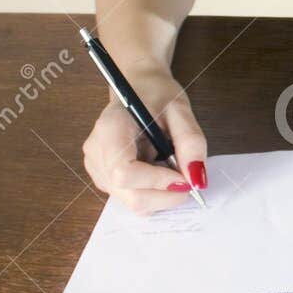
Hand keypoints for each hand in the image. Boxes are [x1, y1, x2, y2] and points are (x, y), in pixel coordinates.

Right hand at [82, 67, 207, 213]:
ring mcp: (96, 168)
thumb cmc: (156, 95)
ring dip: (161, 193)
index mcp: (110, 129)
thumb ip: (191, 142)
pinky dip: (153, 192)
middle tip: (186, 175)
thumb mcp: (180, 109)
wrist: (137, 89)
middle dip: (166, 194)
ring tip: (167, 163)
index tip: (184, 177)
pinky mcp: (103, 179)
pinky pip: (132, 198)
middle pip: (130, 195)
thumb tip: (197, 180)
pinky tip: (157, 168)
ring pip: (133, 202)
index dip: (158, 182)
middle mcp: (96, 152)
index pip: (125, 173)